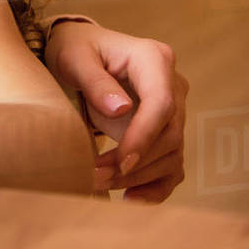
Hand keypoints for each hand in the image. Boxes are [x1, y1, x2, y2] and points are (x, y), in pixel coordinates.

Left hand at [46, 21, 187, 201]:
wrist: (78, 51)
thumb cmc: (74, 48)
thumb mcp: (73, 57)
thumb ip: (95, 80)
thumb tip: (121, 110)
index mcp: (154, 59)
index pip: (162, 104)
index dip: (144, 137)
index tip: (120, 162)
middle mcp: (173, 84)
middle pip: (169, 134)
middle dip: (135, 162)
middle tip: (95, 177)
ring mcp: (174, 109)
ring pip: (171, 154)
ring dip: (138, 176)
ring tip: (98, 183)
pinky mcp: (166, 130)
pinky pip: (171, 164)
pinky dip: (155, 185)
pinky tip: (130, 199)